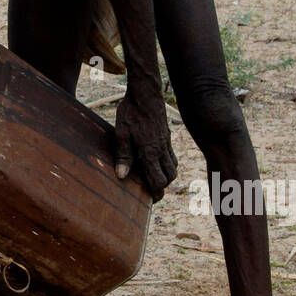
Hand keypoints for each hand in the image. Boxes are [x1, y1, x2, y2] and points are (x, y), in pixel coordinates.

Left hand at [114, 87, 177, 201]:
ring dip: (166, 176)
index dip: (156, 194)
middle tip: (151, 192)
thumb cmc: (131, 112)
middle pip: (169, 177)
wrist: (146, 94)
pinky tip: (158, 162)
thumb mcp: (121, 133)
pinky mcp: (167, 137)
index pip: (158, 181)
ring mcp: (166, 143)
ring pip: (174, 167)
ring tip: (154, 179)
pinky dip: (169, 164)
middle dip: (162, 187)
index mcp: (150, 152)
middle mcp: (161, 150)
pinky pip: (173, 156)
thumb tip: (121, 176)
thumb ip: (123, 155)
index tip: (150, 200)